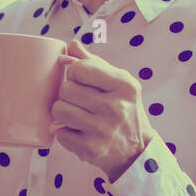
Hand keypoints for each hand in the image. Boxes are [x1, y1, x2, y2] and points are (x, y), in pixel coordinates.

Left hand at [52, 39, 154, 181]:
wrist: (137, 150)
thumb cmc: (123, 110)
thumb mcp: (118, 83)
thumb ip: (94, 63)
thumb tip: (72, 45)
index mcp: (124, 85)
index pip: (79, 68)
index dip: (74, 73)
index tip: (82, 81)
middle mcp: (116, 107)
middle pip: (66, 89)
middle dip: (68, 94)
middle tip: (81, 102)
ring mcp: (103, 130)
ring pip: (59, 110)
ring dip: (63, 113)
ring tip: (77, 116)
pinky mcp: (91, 149)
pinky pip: (59, 133)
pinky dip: (65, 133)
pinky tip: (79, 133)